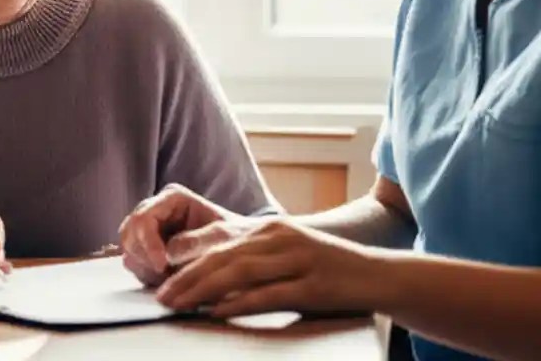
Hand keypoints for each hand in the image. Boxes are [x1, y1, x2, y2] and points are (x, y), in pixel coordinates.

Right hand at [118, 184, 256, 285]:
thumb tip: (168, 254)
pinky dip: (146, 274)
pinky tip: (166, 278)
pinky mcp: (147, 248)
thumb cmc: (235, 238)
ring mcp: (149, 229)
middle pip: (129, 233)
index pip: (144, 219)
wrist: (240, 250)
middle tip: (166, 275)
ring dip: (145, 267)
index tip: (162, 266)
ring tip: (171, 276)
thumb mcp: (223, 237)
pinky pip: (133, 262)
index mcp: (173, 198)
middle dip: (145, 258)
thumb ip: (196, 242)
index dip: (149, 244)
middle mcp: (156, 209)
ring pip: (128, 249)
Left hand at [155, 219, 389, 317]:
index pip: (219, 242)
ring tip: (177, 304)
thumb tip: (214, 288)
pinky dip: (239, 302)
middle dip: (186, 277)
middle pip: (223, 256)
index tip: (160, 278)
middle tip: (160, 297)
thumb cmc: (328, 272)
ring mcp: (298, 259)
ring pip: (239, 271)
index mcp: (271, 229)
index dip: (186, 260)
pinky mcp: (314, 284)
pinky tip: (217, 311)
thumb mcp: (288, 258)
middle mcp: (281, 237)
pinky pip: (269, 294)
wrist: (379, 275)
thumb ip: (255, 266)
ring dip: (202, 288)